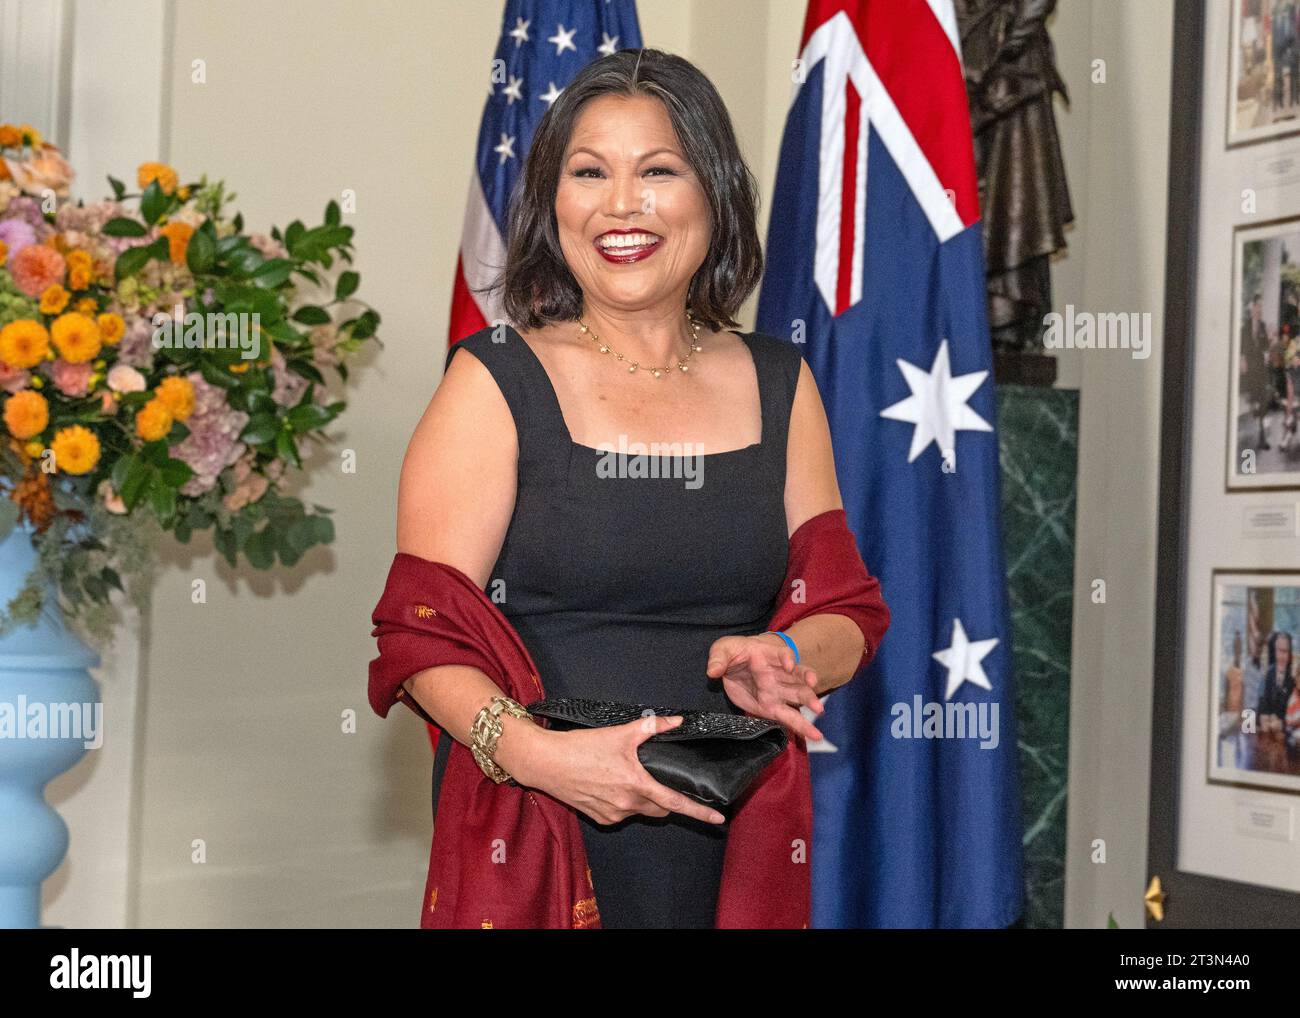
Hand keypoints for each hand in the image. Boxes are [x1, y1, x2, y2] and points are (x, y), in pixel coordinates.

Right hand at [526, 714, 725, 826]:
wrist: (546, 762)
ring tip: (627, 776)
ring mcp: (613, 814)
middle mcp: (627, 805)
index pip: (676, 802)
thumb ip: (652, 727)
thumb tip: (676, 721)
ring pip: (640, 811)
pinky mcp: (599, 818)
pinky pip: (621, 814)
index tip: (718, 818)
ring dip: (643, 799)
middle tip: (660, 781)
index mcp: (637, 784)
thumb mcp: (619, 733)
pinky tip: (611, 785)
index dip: (700, 812)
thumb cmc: (582, 746)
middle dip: (666, 799)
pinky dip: (624, 803)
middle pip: (659, 809)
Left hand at [706, 633, 823, 741]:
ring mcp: (778, 691)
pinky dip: (800, 726)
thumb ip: (718, 658)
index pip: (783, 654)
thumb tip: (712, 671)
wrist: (735, 665)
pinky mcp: (772, 707)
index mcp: (768, 655)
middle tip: (815, 700)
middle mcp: (779, 674)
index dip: (787, 659)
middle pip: (798, 678)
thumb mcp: (723, 649)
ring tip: (818, 724)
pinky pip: (788, 717)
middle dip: (807, 688)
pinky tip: (814, 736)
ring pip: (798, 698)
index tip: (789, 666)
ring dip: (808, 709)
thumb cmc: (734, 652)